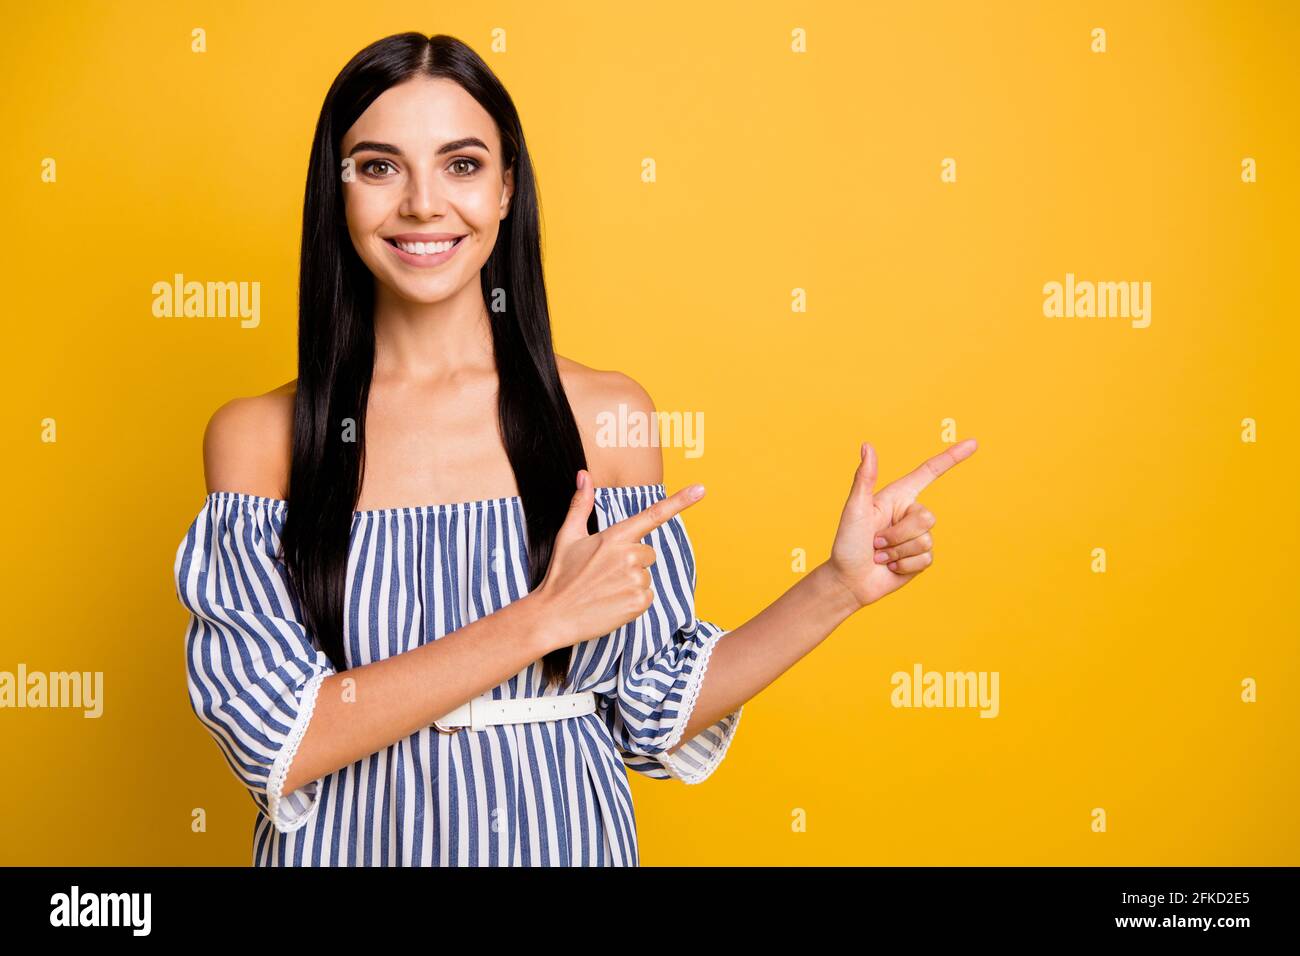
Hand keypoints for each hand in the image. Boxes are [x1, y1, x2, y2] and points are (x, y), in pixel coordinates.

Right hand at [529, 470, 706, 651]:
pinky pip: (647, 597)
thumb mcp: (569, 536)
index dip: (679, 501)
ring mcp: (635, 580)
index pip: (653, 515)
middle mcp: (628, 556)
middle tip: (604, 573)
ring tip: (605, 589)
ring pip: (646, 576)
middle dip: (632, 561)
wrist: (553, 615)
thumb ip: (581, 504)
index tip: (700, 490)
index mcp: (615, 537)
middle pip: (648, 553)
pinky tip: (611, 602)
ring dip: (631, 582)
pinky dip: (632, 601)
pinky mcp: (638, 602)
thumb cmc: (561, 575)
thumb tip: (583, 475)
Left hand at [826, 438, 977, 609]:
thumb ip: (864, 478)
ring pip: (926, 540)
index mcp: (897, 497)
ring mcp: (916, 536)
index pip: (929, 473)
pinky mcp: (921, 558)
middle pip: (927, 517)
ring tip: (879, 555)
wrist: (848, 580)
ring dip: (898, 551)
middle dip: (899, 534)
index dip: (951, 458)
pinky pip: (926, 558)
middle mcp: (909, 514)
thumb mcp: (855, 509)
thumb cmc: (847, 543)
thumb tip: (867, 445)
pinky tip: (890, 567)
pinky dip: (904, 565)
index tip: (973, 443)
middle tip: (875, 542)